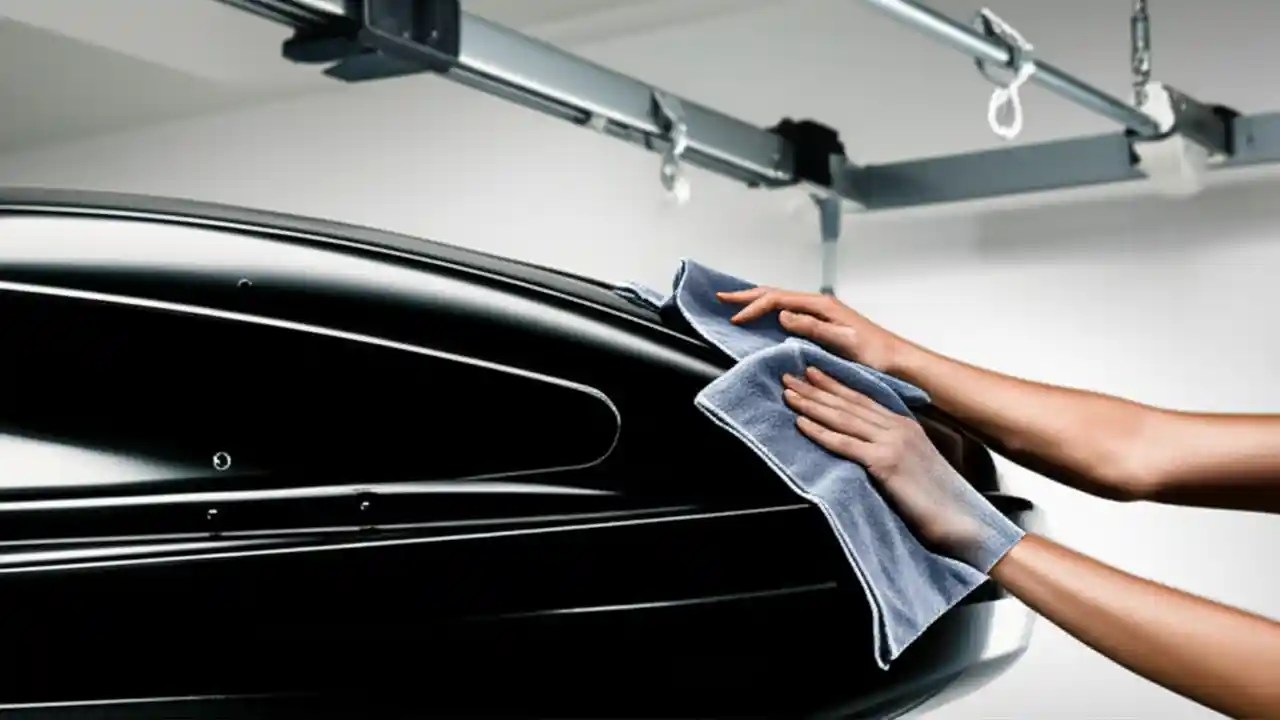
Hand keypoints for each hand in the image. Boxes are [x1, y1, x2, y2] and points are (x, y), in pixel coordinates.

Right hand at [717, 287, 907, 373]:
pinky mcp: (822, 323)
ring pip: (781, 300)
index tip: (736, 319)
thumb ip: (813, 327)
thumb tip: (782, 315)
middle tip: (721, 297)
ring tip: (735, 302)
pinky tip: (763, 316)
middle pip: (776, 294)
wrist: (897, 358)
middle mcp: (819, 304)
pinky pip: (788, 311)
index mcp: (822, 305)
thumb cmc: (875, 353)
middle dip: (748, 295)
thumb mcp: (844, 341)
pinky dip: (769, 311)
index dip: (754, 307)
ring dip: (757, 301)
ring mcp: (820, 312)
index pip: (779, 300)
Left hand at [782, 367, 1002, 567]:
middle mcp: (899, 428)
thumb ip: (892, 451)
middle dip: (815, 388)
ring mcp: (893, 443)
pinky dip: (821, 432)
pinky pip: (845, 445)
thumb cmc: (938, 501)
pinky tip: (801, 424)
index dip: (835, 385)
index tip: (812, 373)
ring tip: (788, 393)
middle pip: (848, 403)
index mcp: (906, 426)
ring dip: (812, 404)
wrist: (962, 521)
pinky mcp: (886, 463)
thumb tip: (866, 448)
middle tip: (788, 375)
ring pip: (843, 418)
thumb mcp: (915, 465)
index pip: (863, 400)